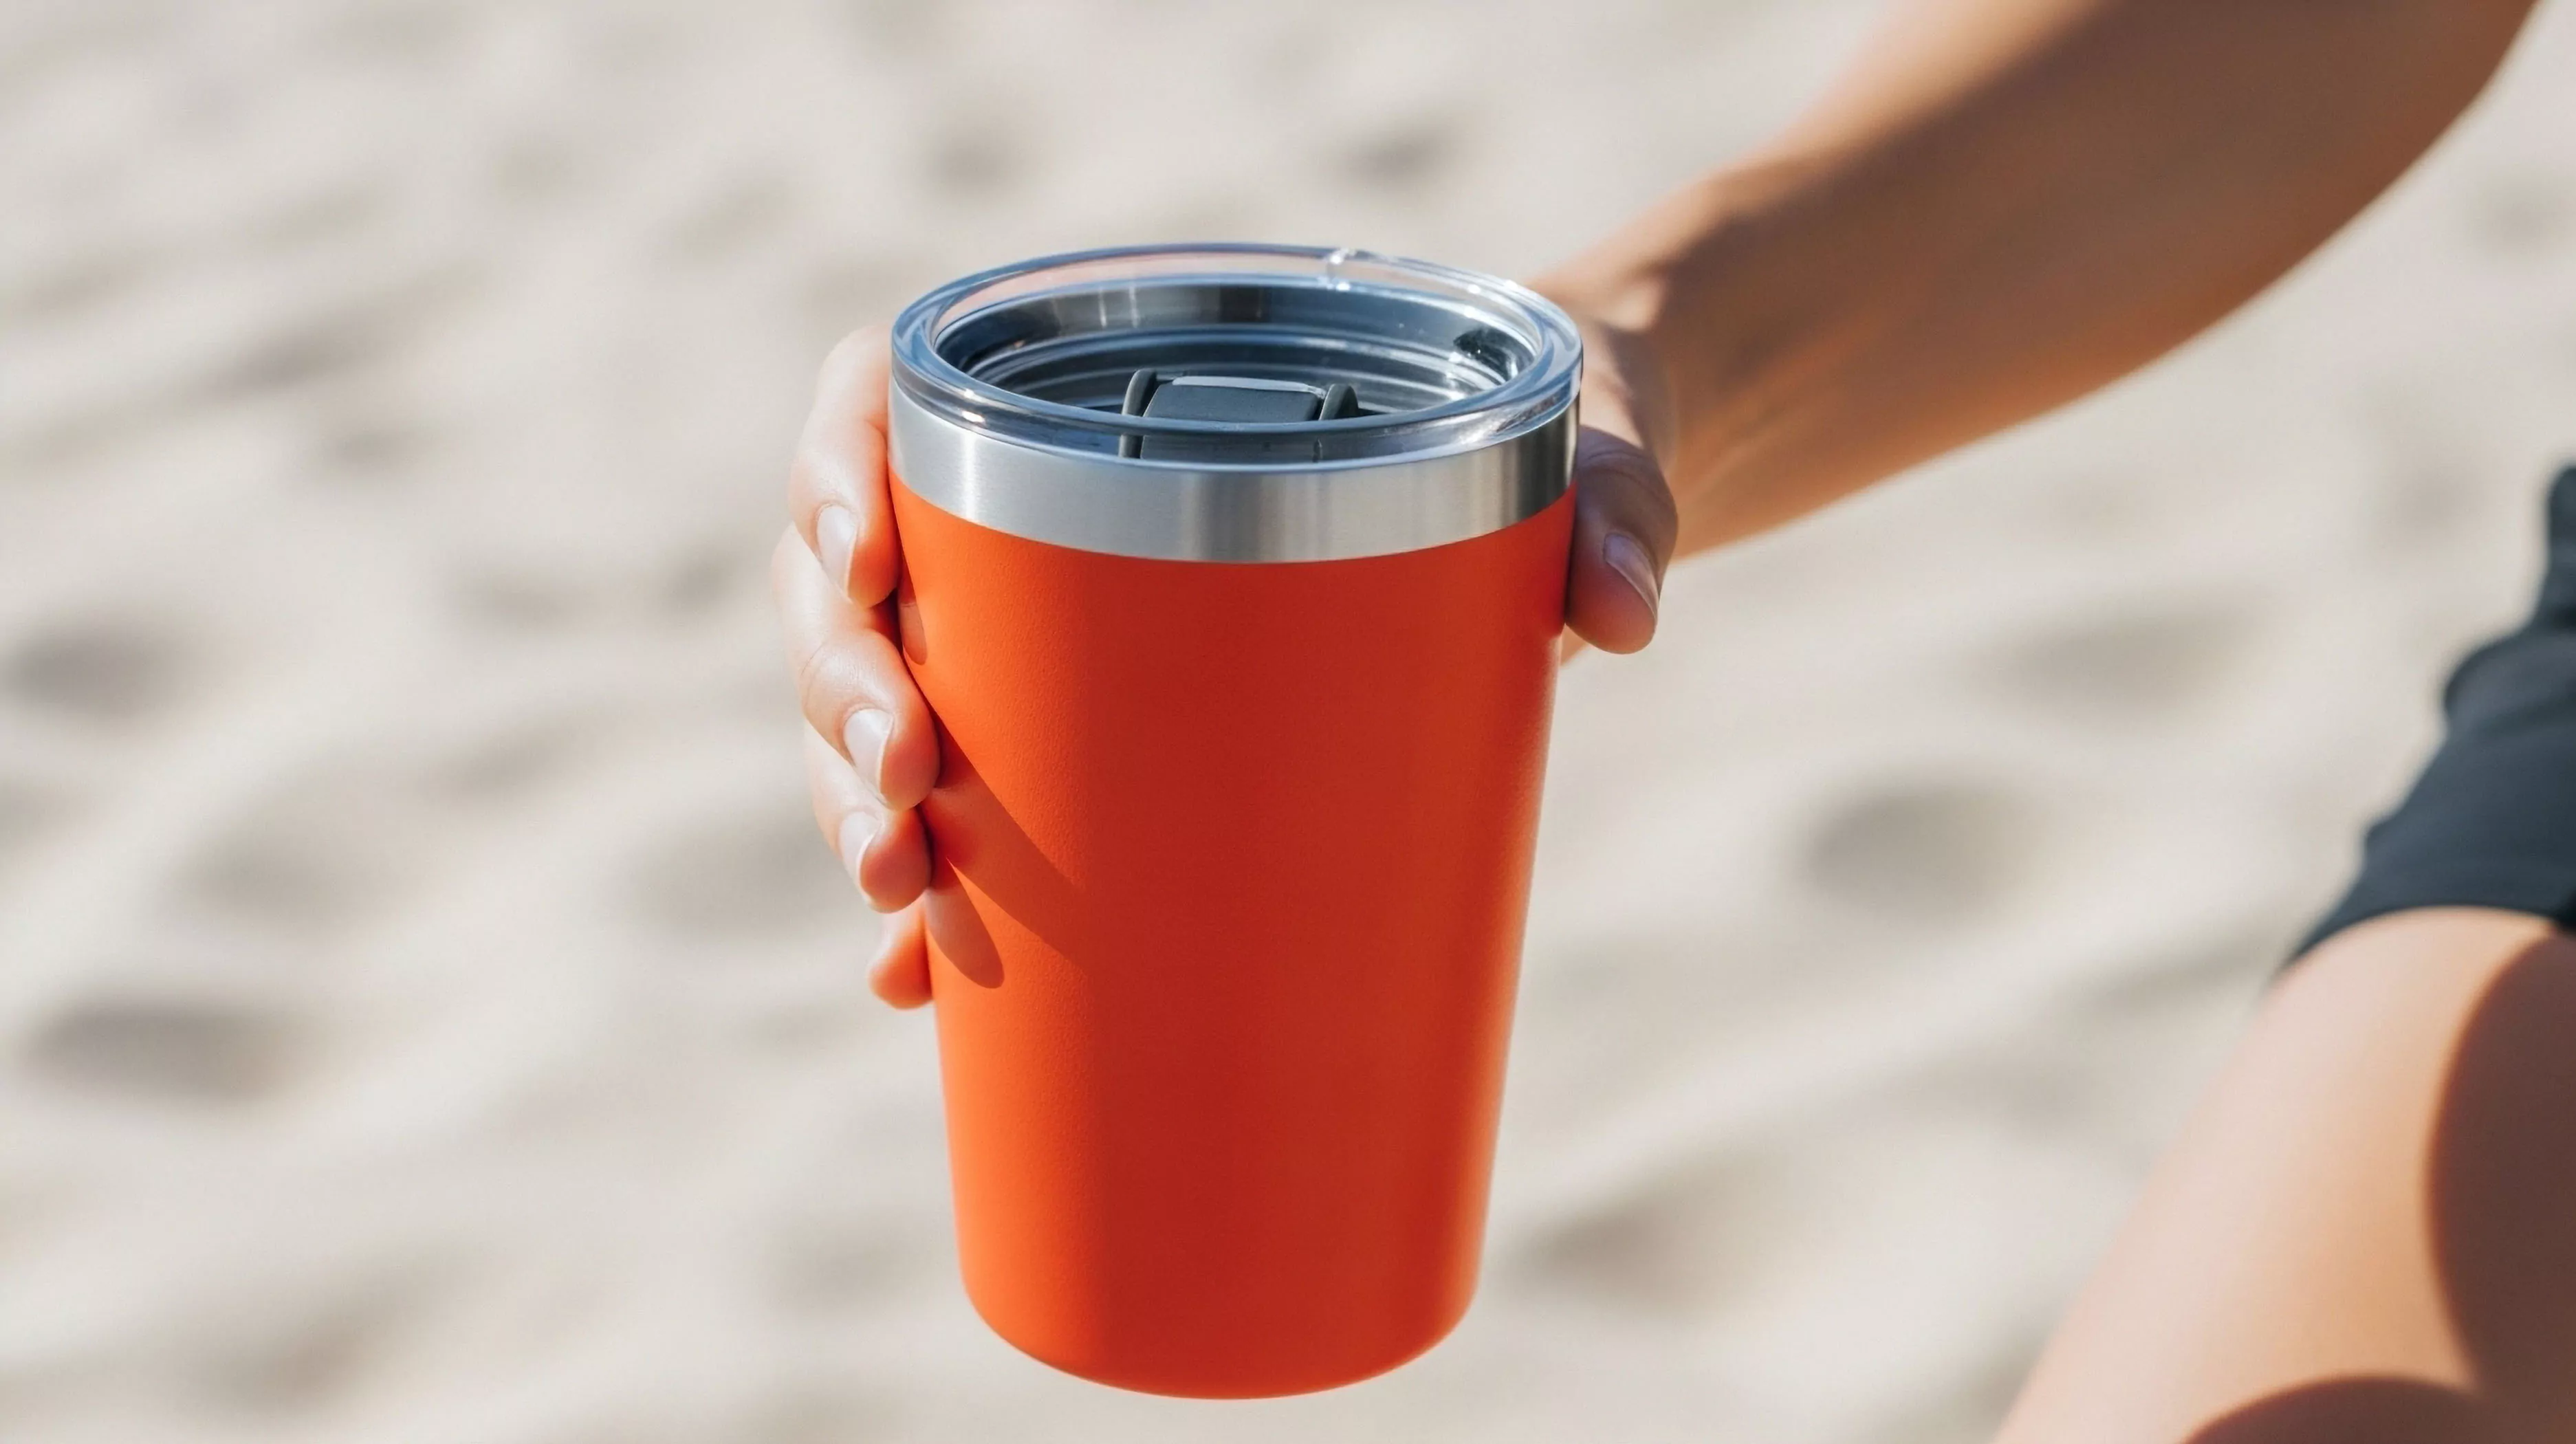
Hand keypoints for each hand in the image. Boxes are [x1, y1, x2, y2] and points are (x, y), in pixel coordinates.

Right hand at [776, 308, 1677, 1008]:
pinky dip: (933, 903)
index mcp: (1100, 392)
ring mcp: (1050, 640)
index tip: (867, 564)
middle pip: (855, 587)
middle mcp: (1036, 513)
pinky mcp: (1099, 749)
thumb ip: (1610, 506)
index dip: (834, 477)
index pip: (886, 404)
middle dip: (844, 693)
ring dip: (852, 806)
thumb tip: (1626, 619)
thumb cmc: (1546, 444)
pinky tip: (917, 979)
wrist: (1567, 512)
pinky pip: (968, 818)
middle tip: (904, 794)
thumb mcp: (1580, 451)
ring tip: (902, 907)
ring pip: (874, 709)